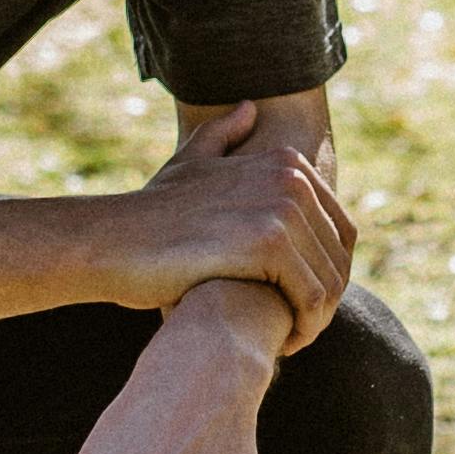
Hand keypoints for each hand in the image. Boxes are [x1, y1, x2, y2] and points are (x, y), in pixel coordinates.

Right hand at [107, 99, 351, 347]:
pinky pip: (312, 297)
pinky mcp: (267, 242)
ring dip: (318, 320)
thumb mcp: (191, 162)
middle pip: (339, 257)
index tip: (304, 304)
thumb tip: (250, 109)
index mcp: (286, 163)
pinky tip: (284, 344)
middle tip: (300, 330)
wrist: (114, 241)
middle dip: (326, 300)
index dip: (328, 273)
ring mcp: (280, 206)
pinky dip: (306, 328)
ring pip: (329, 281)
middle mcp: (291, 178)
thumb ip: (224, 136)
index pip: (340, 229)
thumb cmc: (150, 212)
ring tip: (291, 340)